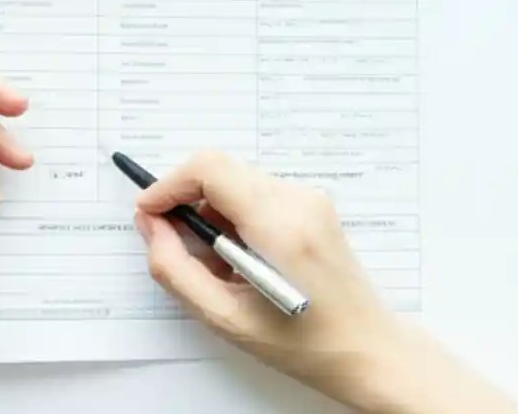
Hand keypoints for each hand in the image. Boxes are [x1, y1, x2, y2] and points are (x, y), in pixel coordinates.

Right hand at [134, 152, 517, 413]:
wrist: (368, 349)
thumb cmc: (304, 344)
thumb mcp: (225, 317)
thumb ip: (175, 268)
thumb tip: (151, 226)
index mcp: (279, 226)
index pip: (210, 168)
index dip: (169, 185)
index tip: (150, 213)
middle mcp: (298, 201)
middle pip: (221, 171)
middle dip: (189, 202)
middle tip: (179, 247)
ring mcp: (311, 199)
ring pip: (236, 182)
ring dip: (214, 214)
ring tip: (220, 267)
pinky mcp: (314, 205)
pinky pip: (257, 194)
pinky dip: (237, 219)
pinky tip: (243, 260)